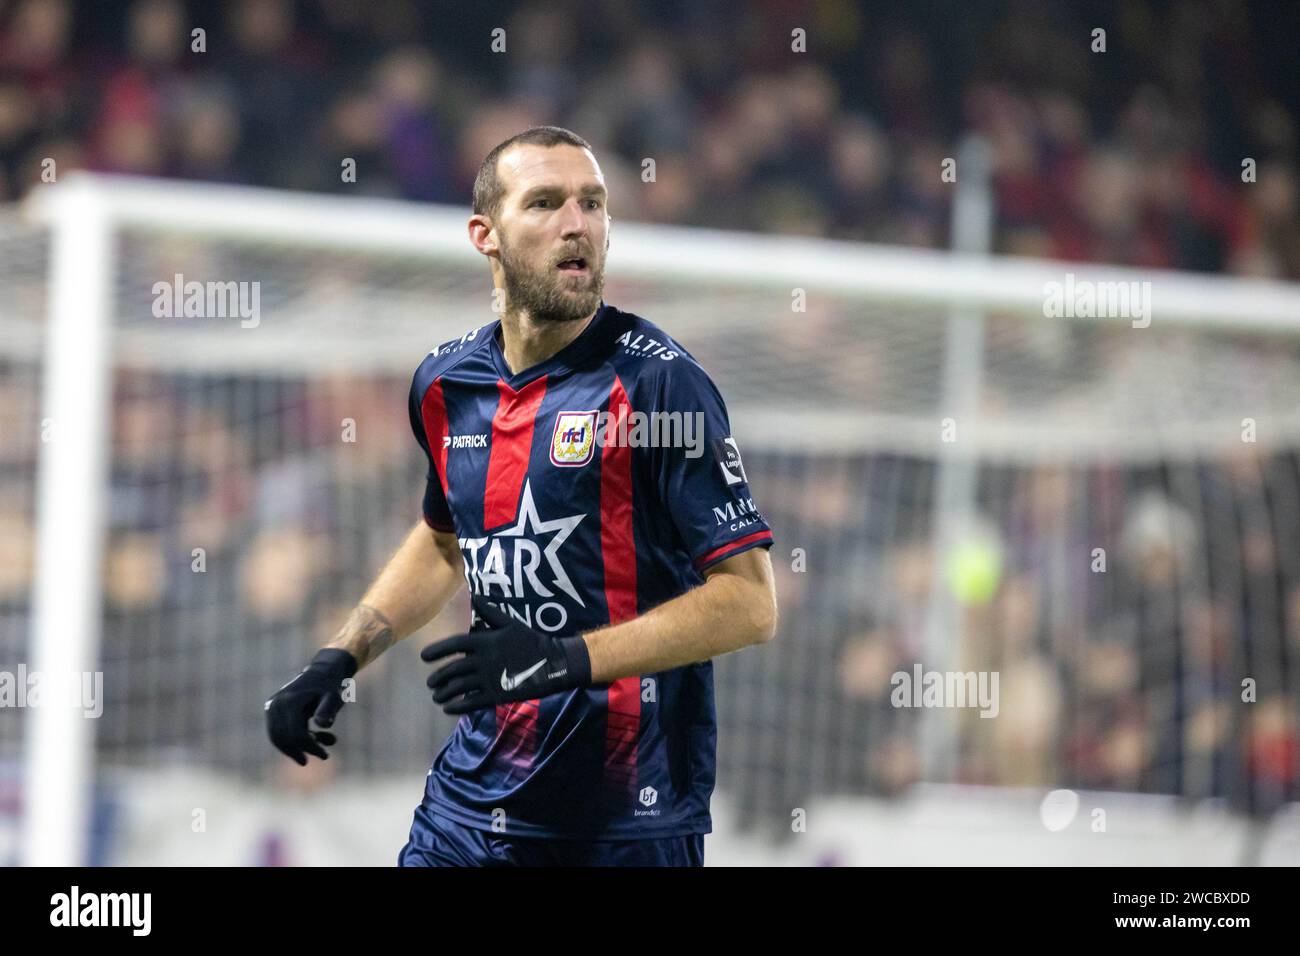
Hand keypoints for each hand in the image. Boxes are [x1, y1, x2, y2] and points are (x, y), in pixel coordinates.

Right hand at [265, 648, 356, 764]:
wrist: (322, 672)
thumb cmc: (330, 687)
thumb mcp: (334, 698)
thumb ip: (328, 710)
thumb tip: (322, 725)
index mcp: (290, 702)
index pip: (296, 734)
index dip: (310, 748)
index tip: (325, 756)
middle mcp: (275, 705)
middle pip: (283, 739)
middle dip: (300, 751)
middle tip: (323, 756)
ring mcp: (271, 707)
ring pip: (277, 737)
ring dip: (295, 748)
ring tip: (318, 749)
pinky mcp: (271, 709)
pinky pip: (277, 731)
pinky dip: (291, 740)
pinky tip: (312, 738)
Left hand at [422, 594, 591, 714]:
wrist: (554, 663)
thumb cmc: (532, 640)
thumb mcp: (510, 623)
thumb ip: (489, 612)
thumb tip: (475, 596)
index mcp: (484, 641)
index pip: (453, 645)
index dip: (436, 651)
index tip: (424, 658)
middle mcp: (483, 660)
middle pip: (451, 670)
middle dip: (437, 678)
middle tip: (430, 683)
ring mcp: (489, 679)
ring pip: (457, 688)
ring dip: (443, 694)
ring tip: (437, 696)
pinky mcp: (496, 695)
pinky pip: (469, 703)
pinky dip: (456, 706)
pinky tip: (448, 708)